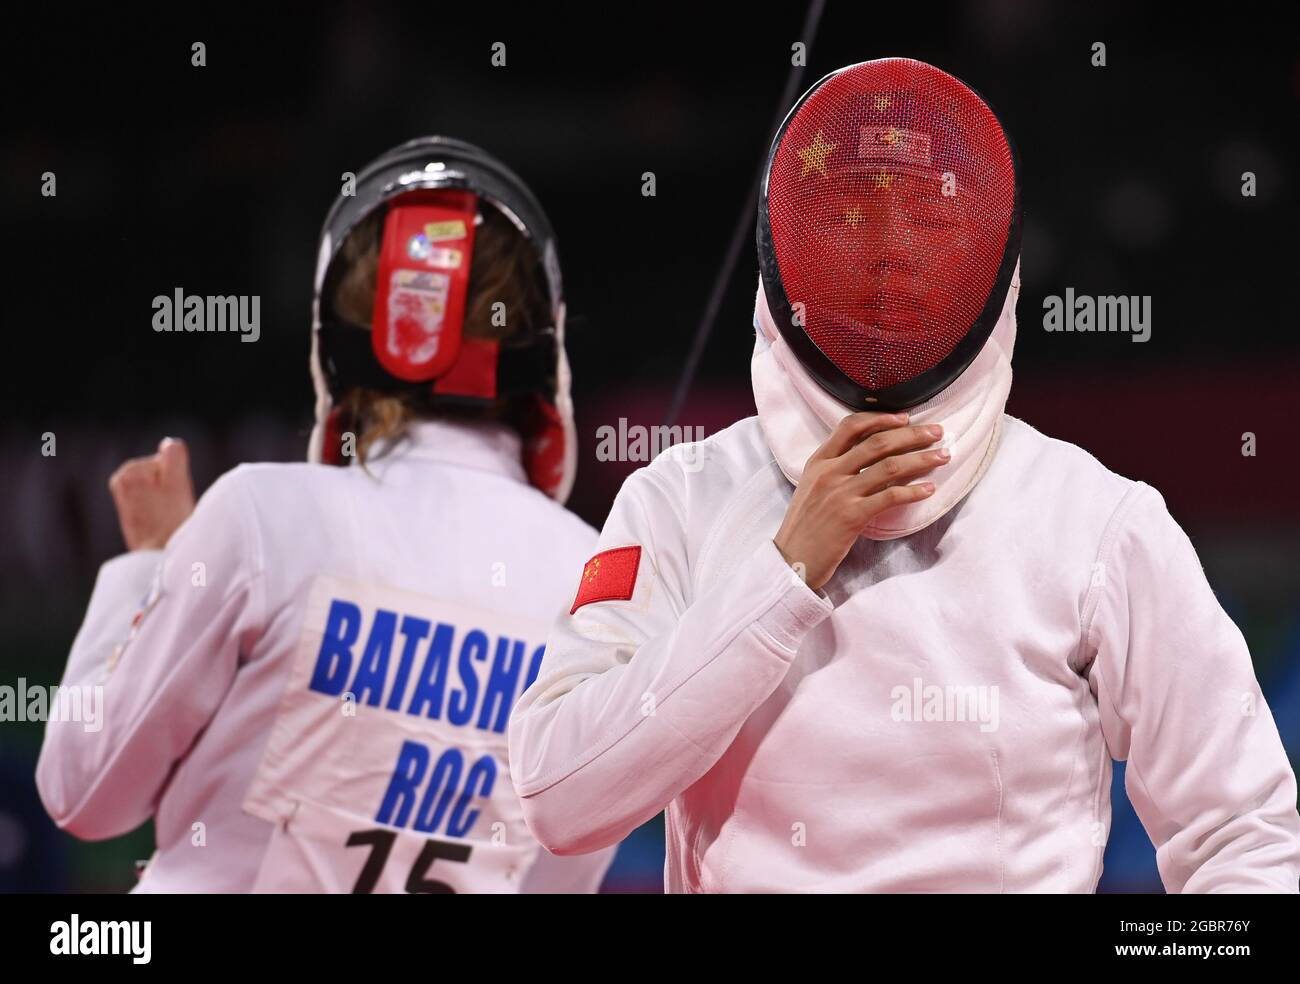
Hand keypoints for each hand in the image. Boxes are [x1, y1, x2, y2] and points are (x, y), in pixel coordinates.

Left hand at [108, 437, 196, 550]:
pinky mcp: (129, 508)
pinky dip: (160, 505)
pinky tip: (159, 519)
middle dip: (170, 486)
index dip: (177, 477)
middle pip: (161, 471)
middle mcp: (121, 479)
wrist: (158, 557)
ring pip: (158, 484)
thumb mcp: (177, 483)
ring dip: (166, 497)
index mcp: (129, 471)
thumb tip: (169, 443)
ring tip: (165, 515)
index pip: (168, 459)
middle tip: (171, 507)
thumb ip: (173, 456)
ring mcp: (123, 494)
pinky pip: (153, 497)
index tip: (174, 497)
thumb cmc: (171, 522)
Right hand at [773, 413, 945, 590]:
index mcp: (818, 462)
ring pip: (888, 467)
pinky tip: (928, 489)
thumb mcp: (812, 487)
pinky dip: (913, 491)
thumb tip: (873, 456)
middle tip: (936, 432)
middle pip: (877, 443)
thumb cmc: (806, 526)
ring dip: (921, 459)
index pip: (851, 426)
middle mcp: (829, 472)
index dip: (881, 418)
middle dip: (912, 434)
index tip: (905, 418)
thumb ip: (836, 469)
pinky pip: (889, 497)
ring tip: (943, 456)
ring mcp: (840, 494)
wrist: (791, 559)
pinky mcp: (851, 516)